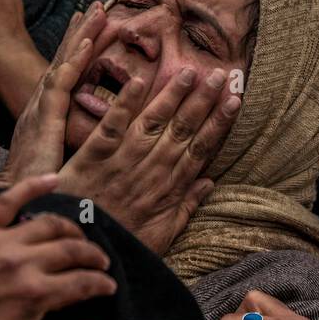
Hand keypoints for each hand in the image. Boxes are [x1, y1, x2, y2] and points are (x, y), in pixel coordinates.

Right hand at [0, 3, 107, 186]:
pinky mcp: (43, 121)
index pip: (65, 74)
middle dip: (80, 33)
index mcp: (46, 115)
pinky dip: (72, 63)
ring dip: (81, 38)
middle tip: (98, 6)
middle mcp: (40, 107)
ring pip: (62, 65)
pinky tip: (86, 45)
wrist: (17, 204)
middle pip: (64, 62)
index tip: (93, 27)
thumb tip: (102, 140)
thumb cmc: (40, 188)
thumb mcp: (62, 160)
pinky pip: (59, 85)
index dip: (79, 49)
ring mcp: (39, 111)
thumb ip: (79, 145)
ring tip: (97, 13)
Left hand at [0, 174, 115, 319]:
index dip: (102, 285)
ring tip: (80, 239)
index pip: (85, 283)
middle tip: (100, 263)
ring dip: (72, 230)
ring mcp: (3, 241)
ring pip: (50, 224)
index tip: (108, 287)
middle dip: (94, 256)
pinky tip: (52, 179)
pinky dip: (32, 186)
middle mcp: (25, 262)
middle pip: (74, 250)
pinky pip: (10, 199)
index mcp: (37, 295)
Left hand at [55, 67, 239, 255]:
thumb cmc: (123, 241)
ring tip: (189, 71)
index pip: (201, 148)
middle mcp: (150, 170)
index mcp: (168, 188)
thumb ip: (186, 207)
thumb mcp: (163, 234)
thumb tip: (210, 182)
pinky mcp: (93, 156)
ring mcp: (122, 161)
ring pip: (153, 122)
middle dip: (202, 100)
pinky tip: (139, 81)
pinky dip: (125, 103)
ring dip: (172, 95)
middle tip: (220, 73)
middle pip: (182, 129)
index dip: (219, 123)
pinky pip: (112, 126)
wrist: (83, 248)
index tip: (235, 100)